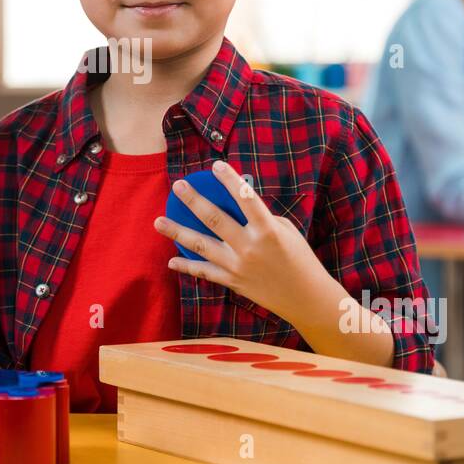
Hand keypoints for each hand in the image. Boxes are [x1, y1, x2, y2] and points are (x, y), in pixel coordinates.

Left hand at [153, 160, 329, 316]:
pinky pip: (205, 272)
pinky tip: (171, 260)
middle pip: (215, 220)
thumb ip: (260, 218)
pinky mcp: (233, 282)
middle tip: (178, 186)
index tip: (215, 165)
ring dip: (177, 233)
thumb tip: (236, 205)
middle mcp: (249, 247)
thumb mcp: (286, 231)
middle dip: (194, 201)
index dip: (230, 179)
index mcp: (268, 230)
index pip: (246, 198)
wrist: (305, 298)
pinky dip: (187, 266)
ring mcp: (238, 266)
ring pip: (201, 247)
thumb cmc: (299, 258)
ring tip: (158, 221)